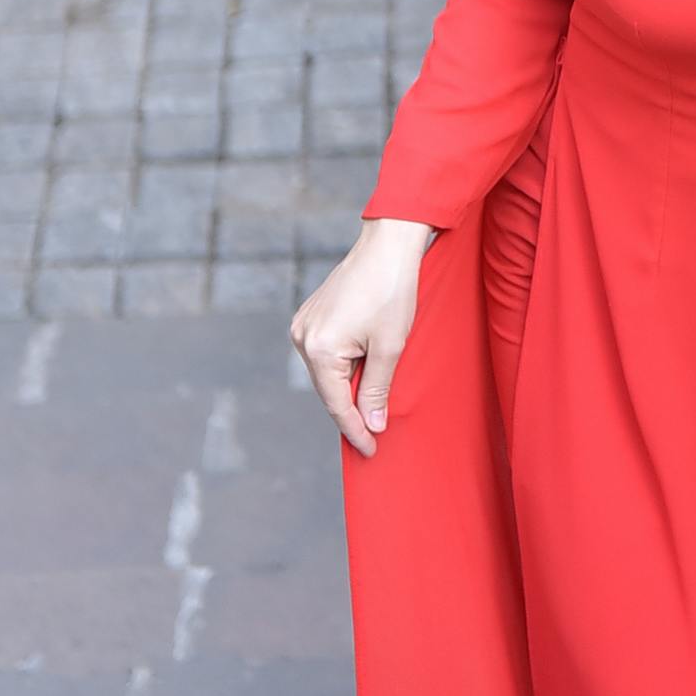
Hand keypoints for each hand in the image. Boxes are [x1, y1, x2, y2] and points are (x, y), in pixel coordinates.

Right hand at [289, 218, 435, 457]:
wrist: (387, 245)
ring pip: (327, 372)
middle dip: (351, 411)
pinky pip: (326, 353)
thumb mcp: (390, 347)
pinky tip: (363, 373)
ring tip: (372, 406)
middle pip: (329, 390)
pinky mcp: (311, 315)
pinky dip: (344, 367)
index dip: (355, 431)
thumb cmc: (392, 291)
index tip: (371, 451)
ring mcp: (303, 324)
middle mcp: (303, 338)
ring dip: (348, 388)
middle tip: (373, 435)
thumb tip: (372, 424)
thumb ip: (377, 390)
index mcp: (319, 349)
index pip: (337, 405)